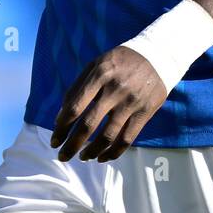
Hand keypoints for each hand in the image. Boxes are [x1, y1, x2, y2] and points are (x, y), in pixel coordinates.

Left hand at [50, 47, 166, 161]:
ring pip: (108, 136)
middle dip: (72, 145)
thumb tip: (60, 119)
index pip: (75, 107)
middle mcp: (114, 89)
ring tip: (83, 157)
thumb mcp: (95, 65)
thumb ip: (77, 89)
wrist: (158, 55)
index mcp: (99, 75)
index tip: (54, 141)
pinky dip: (113, 153)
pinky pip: (127, 139)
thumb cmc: (119, 62)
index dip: (61, 128)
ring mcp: (131, 102)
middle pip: (88, 125)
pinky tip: (103, 157)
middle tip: (63, 156)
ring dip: (92, 152)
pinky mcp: (145, 112)